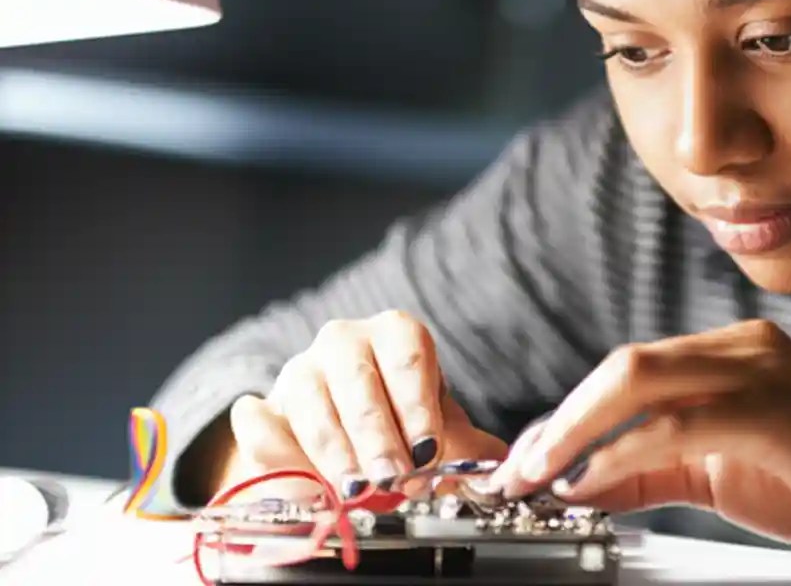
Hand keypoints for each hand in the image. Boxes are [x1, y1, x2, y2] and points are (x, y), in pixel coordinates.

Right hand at [223, 310, 506, 497]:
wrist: (340, 428)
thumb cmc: (395, 417)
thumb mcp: (434, 425)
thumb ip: (461, 443)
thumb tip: (494, 459)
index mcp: (395, 335)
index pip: (407, 360)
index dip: (417, 407)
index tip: (427, 451)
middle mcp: (344, 341)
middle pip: (358, 383)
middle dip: (378, 438)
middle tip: (393, 478)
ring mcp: (300, 369)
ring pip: (310, 403)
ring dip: (335, 452)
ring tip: (355, 490)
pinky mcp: (264, 404)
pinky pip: (261, 425)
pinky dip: (279, 455)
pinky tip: (303, 482)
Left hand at [492, 319, 790, 557]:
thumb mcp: (723, 475)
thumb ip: (655, 469)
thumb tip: (584, 481)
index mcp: (732, 354)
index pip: (631, 372)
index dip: (573, 414)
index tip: (532, 457)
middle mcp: (742, 347)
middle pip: (625, 365)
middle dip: (564, 417)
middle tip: (521, 467)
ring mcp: (760, 369)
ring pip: (641, 379)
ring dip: (577, 431)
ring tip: (541, 475)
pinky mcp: (774, 408)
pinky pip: (678, 423)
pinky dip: (623, 453)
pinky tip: (594, 482)